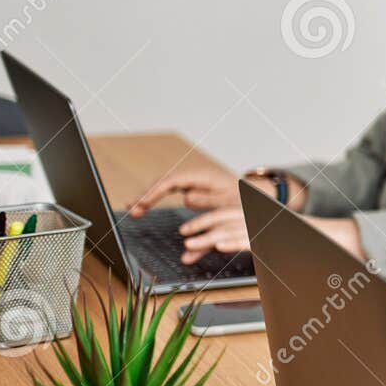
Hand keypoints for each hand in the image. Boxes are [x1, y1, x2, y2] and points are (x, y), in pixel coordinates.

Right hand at [128, 166, 246, 215]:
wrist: (255, 192)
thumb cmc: (244, 197)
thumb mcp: (229, 200)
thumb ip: (209, 199)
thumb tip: (186, 198)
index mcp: (202, 176)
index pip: (172, 181)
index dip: (155, 192)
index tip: (142, 204)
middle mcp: (194, 176)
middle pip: (164, 181)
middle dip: (146, 194)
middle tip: (130, 208)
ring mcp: (192, 180)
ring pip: (164, 185)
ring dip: (147, 195)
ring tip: (133, 209)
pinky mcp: (191, 186)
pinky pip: (169, 189)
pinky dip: (156, 196)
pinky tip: (144, 206)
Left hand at [176, 208, 358, 264]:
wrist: (350, 241)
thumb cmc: (326, 252)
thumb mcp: (291, 260)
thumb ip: (274, 263)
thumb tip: (261, 286)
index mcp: (267, 229)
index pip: (232, 227)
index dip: (210, 234)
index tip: (191, 246)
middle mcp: (268, 224)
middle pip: (228, 223)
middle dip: (203, 231)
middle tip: (184, 244)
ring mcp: (274, 228)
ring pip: (234, 229)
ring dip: (210, 236)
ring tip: (189, 245)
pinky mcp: (281, 235)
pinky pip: (254, 237)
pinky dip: (234, 240)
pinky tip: (218, 245)